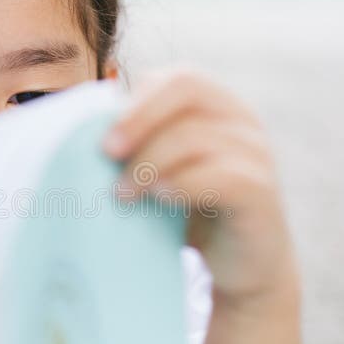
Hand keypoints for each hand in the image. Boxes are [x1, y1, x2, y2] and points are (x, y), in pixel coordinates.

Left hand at [103, 70, 296, 300]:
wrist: (244, 264)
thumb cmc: (196, 212)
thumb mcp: (167, 170)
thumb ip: (143, 146)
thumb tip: (83, 135)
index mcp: (219, 106)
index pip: (178, 78)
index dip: (138, 100)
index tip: (104, 135)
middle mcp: (242, 120)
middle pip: (187, 91)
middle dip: (139, 119)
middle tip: (106, 153)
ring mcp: (257, 153)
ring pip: (195, 137)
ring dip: (148, 162)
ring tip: (122, 194)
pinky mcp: (260, 192)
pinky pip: (219, 176)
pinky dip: (180, 184)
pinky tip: (157, 198)